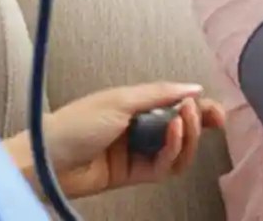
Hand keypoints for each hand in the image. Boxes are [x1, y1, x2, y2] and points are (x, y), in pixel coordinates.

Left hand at [3, 82, 226, 199]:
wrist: (46, 160)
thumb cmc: (74, 124)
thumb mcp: (120, 99)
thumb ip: (159, 94)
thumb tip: (194, 88)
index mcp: (137, 105)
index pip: (178, 105)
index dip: (200, 108)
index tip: (216, 111)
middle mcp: (141, 128)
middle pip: (184, 128)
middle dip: (198, 121)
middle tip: (202, 114)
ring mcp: (139, 153)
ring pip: (178, 150)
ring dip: (186, 135)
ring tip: (181, 121)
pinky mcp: (135, 175)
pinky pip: (164, 167)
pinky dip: (172, 151)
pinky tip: (170, 136)